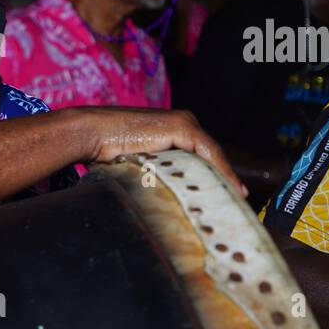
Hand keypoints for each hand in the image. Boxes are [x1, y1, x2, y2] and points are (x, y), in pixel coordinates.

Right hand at [79, 108, 247, 196]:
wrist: (92, 134)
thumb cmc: (104, 152)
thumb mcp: (135, 165)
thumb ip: (152, 174)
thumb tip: (158, 201)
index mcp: (171, 132)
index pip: (200, 157)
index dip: (215, 178)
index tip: (224, 199)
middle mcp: (182, 124)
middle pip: (210, 156)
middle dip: (222, 180)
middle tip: (236, 205)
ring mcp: (183, 124)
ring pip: (212, 156)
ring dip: (225, 179)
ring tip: (236, 202)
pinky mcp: (182, 128)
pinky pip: (209, 152)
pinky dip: (223, 172)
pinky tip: (232, 190)